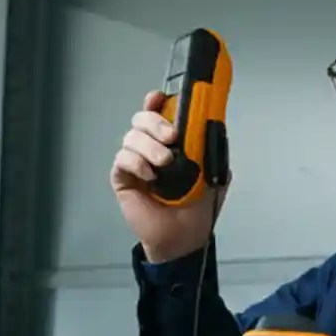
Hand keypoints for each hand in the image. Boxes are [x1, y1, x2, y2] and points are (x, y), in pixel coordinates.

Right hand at [110, 90, 226, 262]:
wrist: (184, 236)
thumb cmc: (199, 206)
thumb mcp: (214, 173)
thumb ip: (210, 148)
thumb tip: (211, 124)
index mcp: (172, 142)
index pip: (159, 112)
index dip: (156, 101)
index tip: (161, 98)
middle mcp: (151, 147)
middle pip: (141, 118)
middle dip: (155, 121)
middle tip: (172, 137)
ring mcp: (135, 162)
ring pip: (131, 136)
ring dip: (149, 146)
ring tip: (165, 163)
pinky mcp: (122, 178)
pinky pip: (122, 159)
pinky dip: (136, 163)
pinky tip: (150, 177)